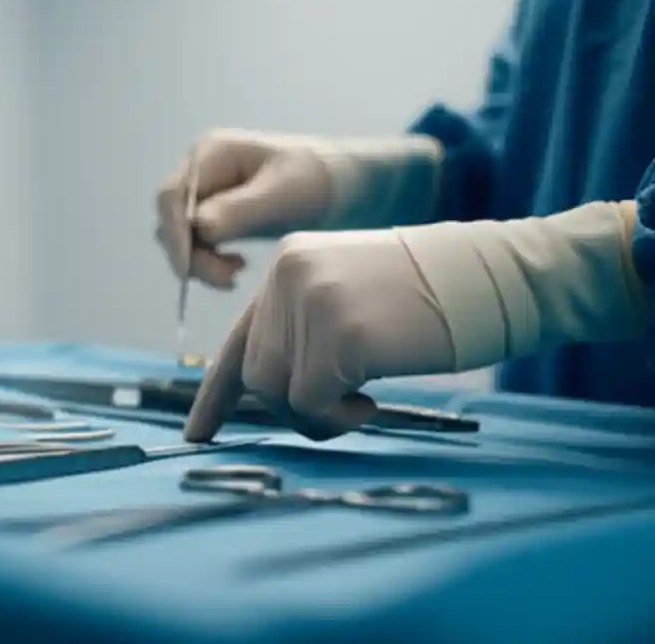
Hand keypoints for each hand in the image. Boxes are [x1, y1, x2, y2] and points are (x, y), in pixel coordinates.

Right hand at [155, 129, 443, 288]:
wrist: (347, 185)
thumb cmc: (319, 180)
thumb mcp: (282, 195)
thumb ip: (239, 210)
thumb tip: (198, 229)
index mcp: (210, 153)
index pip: (172, 197)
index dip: (175, 235)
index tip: (190, 269)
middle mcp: (200, 169)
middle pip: (171, 218)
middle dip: (189, 253)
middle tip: (228, 279)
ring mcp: (206, 191)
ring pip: (180, 235)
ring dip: (199, 261)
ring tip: (235, 275)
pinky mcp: (217, 213)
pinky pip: (197, 242)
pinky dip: (209, 261)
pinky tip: (236, 268)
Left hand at [183, 201, 645, 441]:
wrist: (500, 275)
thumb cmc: (437, 299)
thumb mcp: (353, 298)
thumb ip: (304, 331)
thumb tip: (266, 391)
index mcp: (288, 264)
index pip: (237, 339)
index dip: (216, 395)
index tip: (198, 435)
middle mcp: (287, 275)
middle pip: (254, 375)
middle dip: (290, 408)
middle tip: (343, 408)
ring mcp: (311, 301)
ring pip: (274, 392)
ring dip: (315, 415)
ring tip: (361, 400)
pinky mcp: (339, 334)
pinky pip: (310, 404)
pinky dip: (337, 418)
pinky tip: (373, 400)